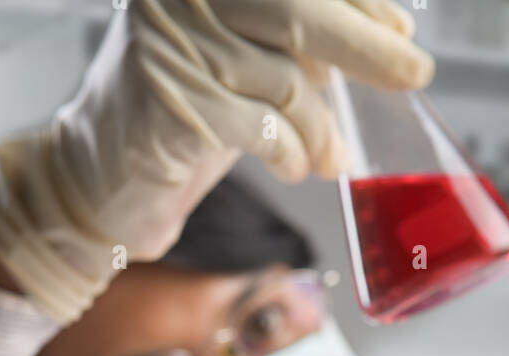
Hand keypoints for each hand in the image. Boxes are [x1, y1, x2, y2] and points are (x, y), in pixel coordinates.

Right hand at [0, 1, 432, 324]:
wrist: (96, 183)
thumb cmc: (175, 120)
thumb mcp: (235, 62)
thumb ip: (288, 40)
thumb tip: (377, 33)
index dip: (358, 0)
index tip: (400, 26)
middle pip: (300, 11)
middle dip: (366, 47)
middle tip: (412, 71)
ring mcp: (174, 47)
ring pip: (288, 80)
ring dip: (322, 127)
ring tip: (330, 155)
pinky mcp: (174, 105)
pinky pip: (264, 127)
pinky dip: (293, 153)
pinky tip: (296, 167)